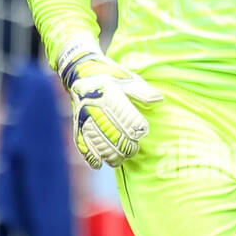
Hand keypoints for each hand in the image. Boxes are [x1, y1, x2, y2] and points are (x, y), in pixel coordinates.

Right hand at [57, 38, 162, 169]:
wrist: (80, 70)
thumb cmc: (110, 76)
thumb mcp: (127, 78)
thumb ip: (142, 91)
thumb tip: (159, 99)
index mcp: (110, 94)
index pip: (127, 118)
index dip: (137, 129)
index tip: (143, 132)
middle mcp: (95, 106)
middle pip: (114, 135)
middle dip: (126, 147)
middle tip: (133, 150)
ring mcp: (84, 117)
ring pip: (99, 143)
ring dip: (111, 156)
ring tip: (120, 159)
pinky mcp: (76, 124)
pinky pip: (81, 144)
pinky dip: (90, 157)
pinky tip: (99, 164)